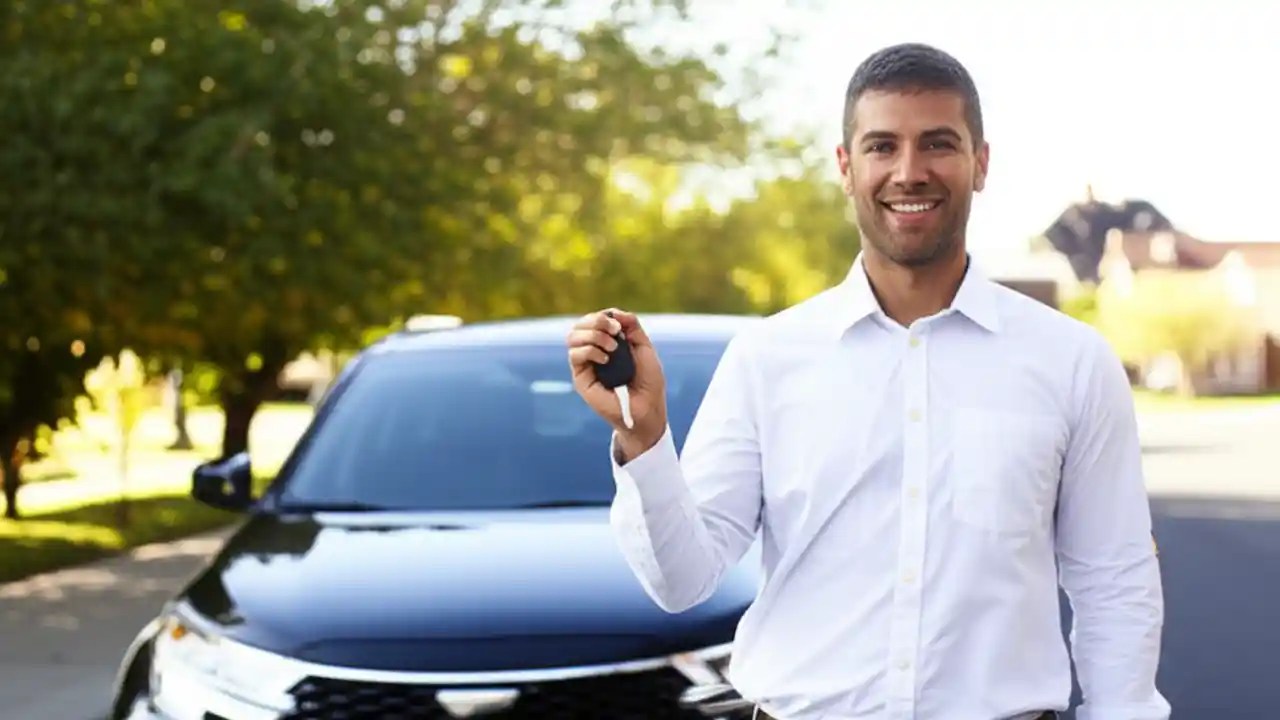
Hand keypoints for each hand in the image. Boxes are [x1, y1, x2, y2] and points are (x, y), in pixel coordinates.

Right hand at [566, 309, 667, 458]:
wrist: (648, 408)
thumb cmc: (648, 381)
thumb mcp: (644, 347)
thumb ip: (631, 326)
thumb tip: (614, 312)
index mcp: (606, 343)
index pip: (592, 319)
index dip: (603, 316)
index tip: (619, 325)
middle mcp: (592, 352)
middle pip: (579, 325)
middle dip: (596, 321)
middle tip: (614, 331)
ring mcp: (585, 365)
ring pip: (572, 337)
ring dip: (593, 335)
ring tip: (612, 347)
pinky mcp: (581, 379)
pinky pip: (574, 355)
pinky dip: (590, 350)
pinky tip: (606, 360)